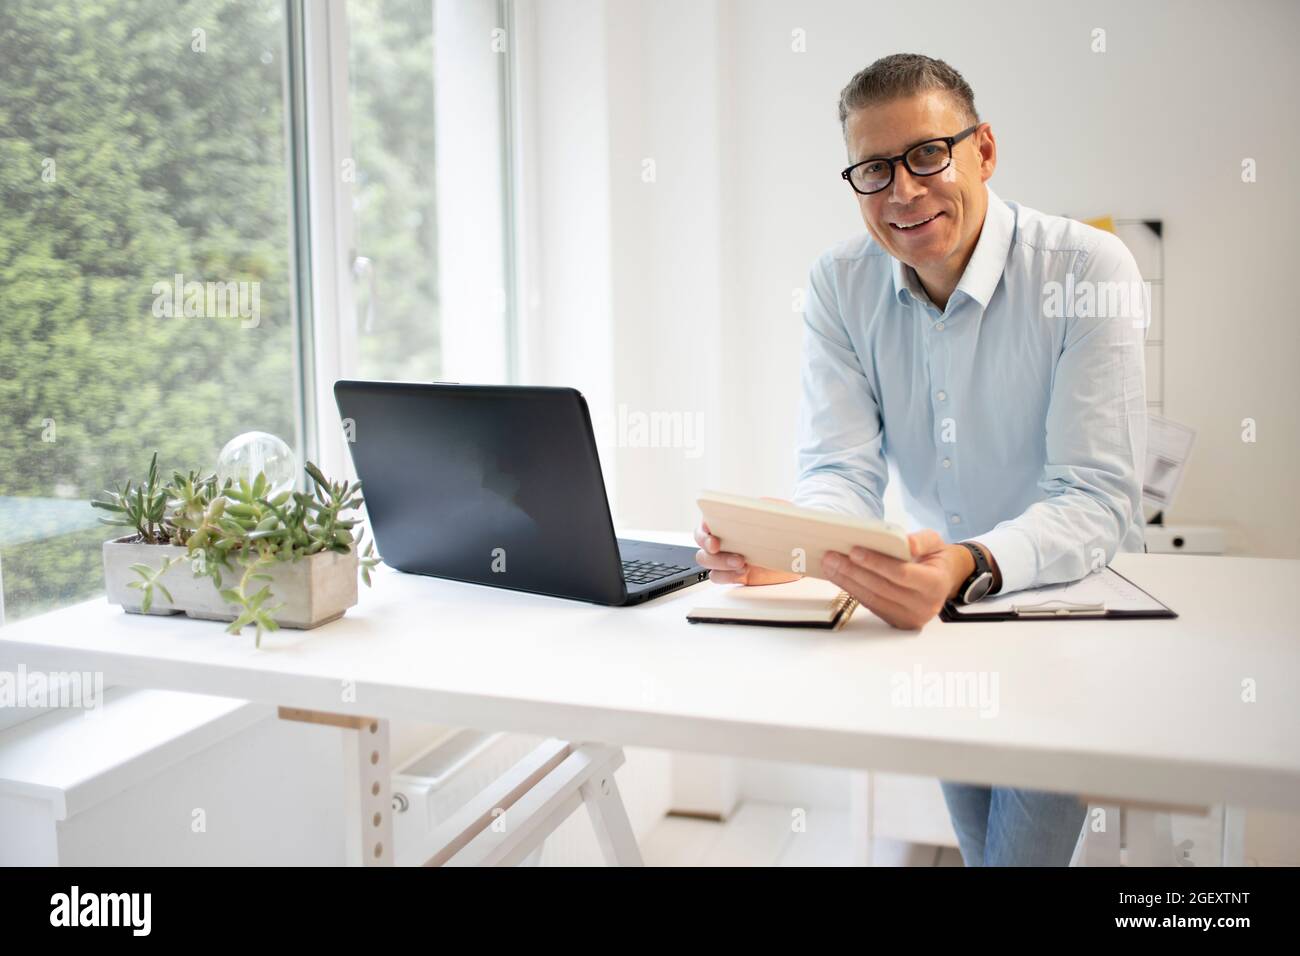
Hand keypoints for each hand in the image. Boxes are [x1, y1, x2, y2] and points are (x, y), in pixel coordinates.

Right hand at [693, 512, 801, 586]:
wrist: (799, 547)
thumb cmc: (785, 523)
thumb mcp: (778, 508)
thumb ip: (765, 505)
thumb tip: (756, 506)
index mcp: (728, 521)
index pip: (705, 525)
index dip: (704, 531)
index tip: (713, 537)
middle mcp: (723, 539)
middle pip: (702, 546)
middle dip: (710, 549)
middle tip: (721, 549)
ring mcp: (726, 557)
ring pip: (707, 562)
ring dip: (719, 564)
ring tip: (741, 563)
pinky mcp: (734, 572)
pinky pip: (719, 577)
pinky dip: (727, 576)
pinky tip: (742, 572)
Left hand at [820, 530, 970, 629]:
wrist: (943, 581)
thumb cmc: (934, 559)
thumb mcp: (935, 543)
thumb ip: (922, 540)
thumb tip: (906, 542)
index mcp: (936, 584)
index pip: (901, 574)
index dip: (876, 563)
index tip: (854, 551)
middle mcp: (924, 606)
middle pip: (881, 588)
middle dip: (853, 571)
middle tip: (831, 556)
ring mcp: (910, 618)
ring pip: (872, 599)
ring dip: (846, 582)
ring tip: (829, 564)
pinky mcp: (897, 622)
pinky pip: (870, 606)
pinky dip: (852, 590)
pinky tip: (839, 576)